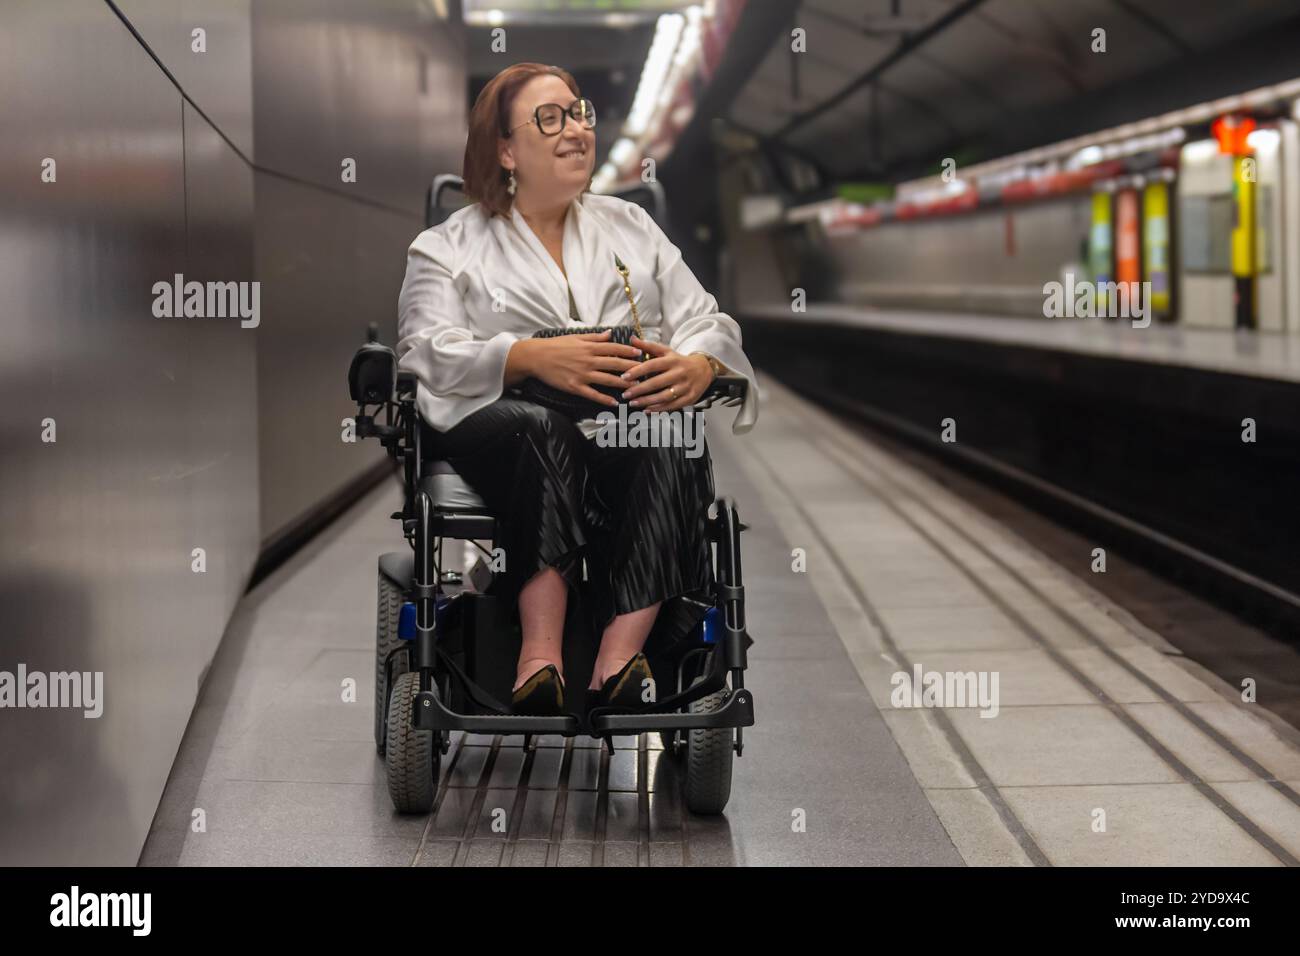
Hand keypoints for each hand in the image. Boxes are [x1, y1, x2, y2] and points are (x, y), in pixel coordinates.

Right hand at [515, 330, 643, 406]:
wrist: (536, 357)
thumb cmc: (555, 346)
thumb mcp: (575, 337)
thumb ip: (594, 337)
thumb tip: (610, 333)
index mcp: (589, 347)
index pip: (613, 348)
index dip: (628, 351)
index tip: (640, 354)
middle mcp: (588, 360)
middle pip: (615, 364)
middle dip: (632, 368)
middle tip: (645, 372)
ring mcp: (582, 374)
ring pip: (607, 380)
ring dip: (623, 384)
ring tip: (636, 388)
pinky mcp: (575, 386)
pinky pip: (592, 394)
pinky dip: (604, 399)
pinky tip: (615, 402)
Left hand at [620, 337, 713, 411]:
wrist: (704, 369)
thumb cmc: (680, 361)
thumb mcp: (667, 351)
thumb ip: (649, 346)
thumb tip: (632, 339)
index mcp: (672, 360)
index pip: (652, 365)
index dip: (637, 371)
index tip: (624, 377)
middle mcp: (680, 373)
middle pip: (657, 383)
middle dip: (639, 390)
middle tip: (625, 394)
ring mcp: (686, 387)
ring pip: (664, 396)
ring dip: (647, 401)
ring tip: (633, 403)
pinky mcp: (690, 398)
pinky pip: (673, 405)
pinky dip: (659, 409)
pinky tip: (647, 409)